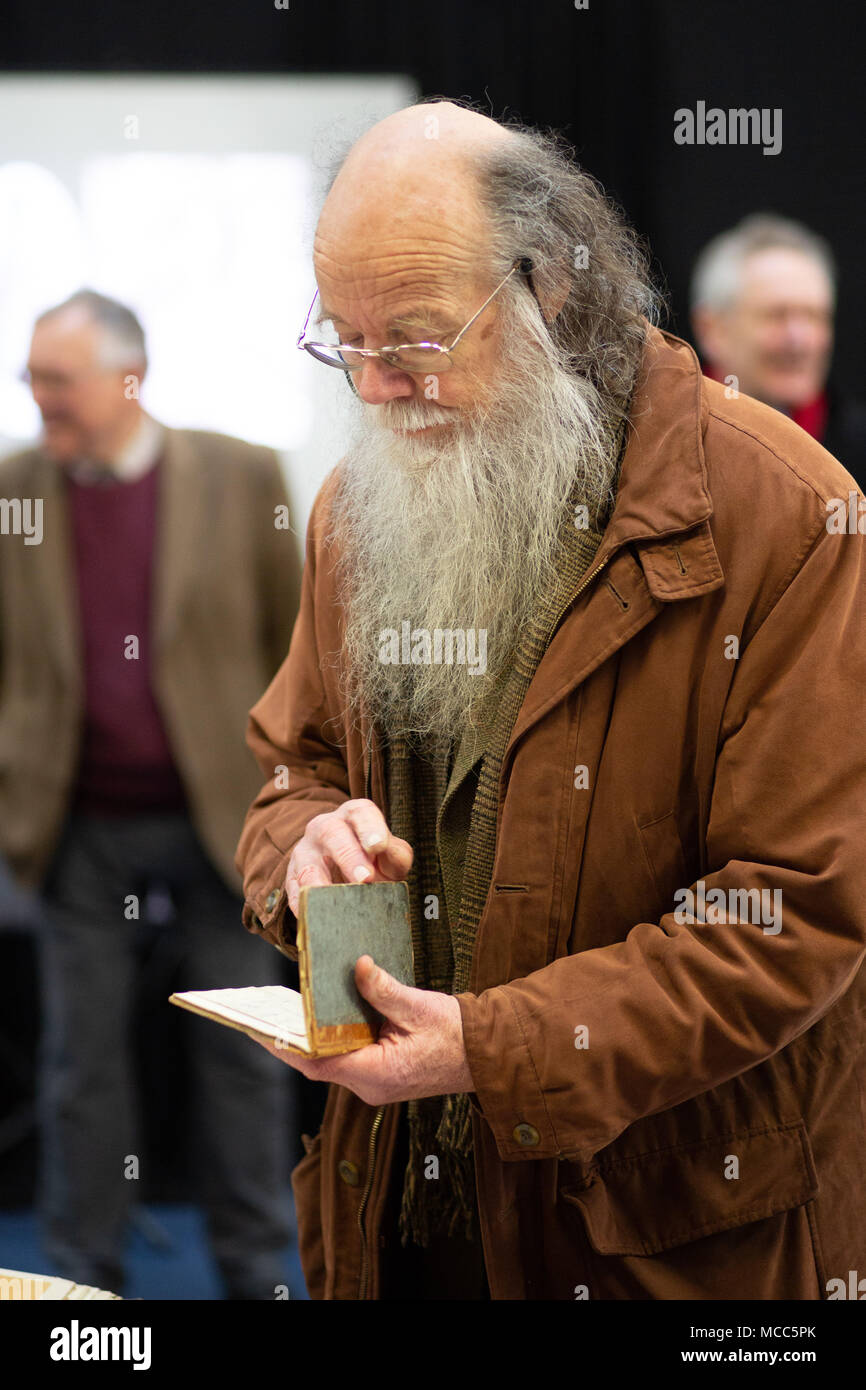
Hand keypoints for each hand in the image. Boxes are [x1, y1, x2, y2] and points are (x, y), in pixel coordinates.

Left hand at [253, 955, 474, 1103]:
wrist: (486, 1054)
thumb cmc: (457, 1035)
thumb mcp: (419, 1006)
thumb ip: (383, 989)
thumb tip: (357, 967)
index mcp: (377, 1074)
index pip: (319, 1063)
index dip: (287, 1046)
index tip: (261, 1029)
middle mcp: (371, 1085)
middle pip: (319, 1063)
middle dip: (293, 1039)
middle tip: (265, 1013)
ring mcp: (376, 1081)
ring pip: (333, 1059)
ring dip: (312, 1036)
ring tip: (285, 1008)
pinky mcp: (382, 1071)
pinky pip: (348, 1054)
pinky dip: (333, 1035)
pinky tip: (323, 1011)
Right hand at [285, 799, 412, 915]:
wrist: (347, 872)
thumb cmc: (374, 859)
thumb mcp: (391, 854)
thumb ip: (395, 854)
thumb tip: (388, 855)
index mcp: (353, 816)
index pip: (360, 813)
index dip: (370, 828)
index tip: (379, 846)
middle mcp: (325, 827)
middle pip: (331, 833)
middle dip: (348, 856)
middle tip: (365, 878)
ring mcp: (305, 852)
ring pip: (307, 865)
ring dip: (322, 884)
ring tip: (338, 901)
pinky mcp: (292, 877)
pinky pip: (294, 891)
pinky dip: (304, 905)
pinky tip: (315, 916)